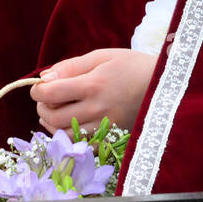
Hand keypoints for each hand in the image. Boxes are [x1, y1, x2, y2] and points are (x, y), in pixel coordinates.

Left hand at [30, 48, 156, 133]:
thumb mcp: (102, 56)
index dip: (37, 91)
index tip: (39, 87)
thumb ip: (71, 66)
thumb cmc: (131, 66)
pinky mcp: (111, 138)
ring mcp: (104, 127)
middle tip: (46, 99)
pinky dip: (68, 137)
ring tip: (54, 111)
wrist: (164, 86)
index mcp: (93, 85)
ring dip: (51, 124)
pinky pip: (81, 145)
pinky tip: (68, 125)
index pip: (50, 94)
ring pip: (64, 135)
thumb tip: (44, 77)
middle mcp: (97, 109)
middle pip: (53, 117)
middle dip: (42, 107)